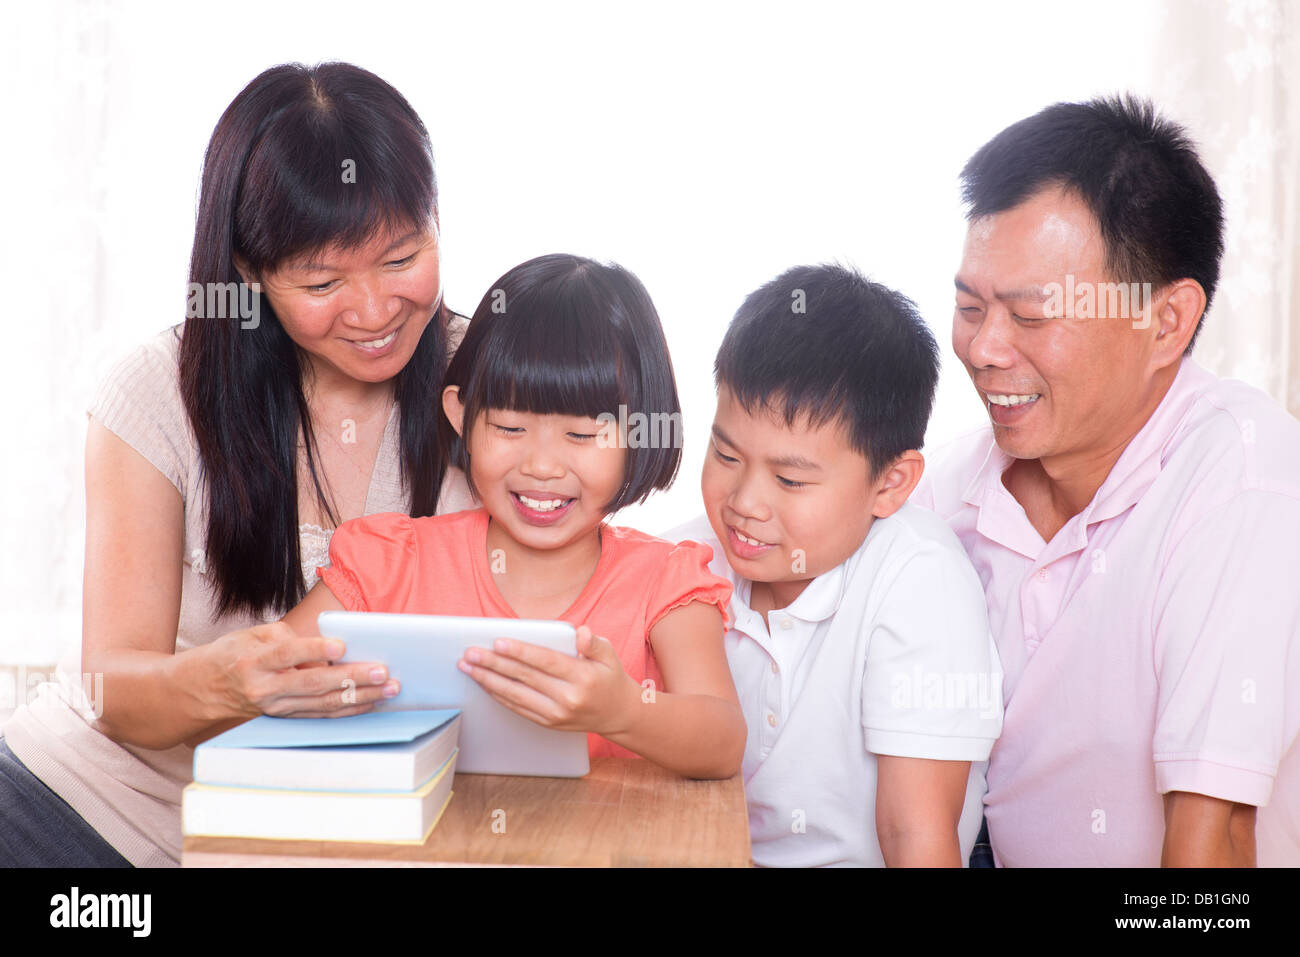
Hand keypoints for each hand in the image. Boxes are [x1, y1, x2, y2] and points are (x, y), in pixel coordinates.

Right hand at [204, 620, 399, 718]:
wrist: (203, 690)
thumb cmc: (232, 654)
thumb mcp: (252, 635)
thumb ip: (288, 639)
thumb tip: (326, 650)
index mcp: (254, 661)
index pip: (287, 654)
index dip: (314, 650)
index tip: (341, 646)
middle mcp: (265, 688)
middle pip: (313, 683)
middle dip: (353, 677)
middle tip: (383, 671)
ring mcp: (276, 707)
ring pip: (323, 704)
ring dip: (361, 696)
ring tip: (389, 688)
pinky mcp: (285, 717)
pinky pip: (321, 715)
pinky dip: (348, 709)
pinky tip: (371, 701)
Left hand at [457, 625, 637, 734]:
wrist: (618, 715)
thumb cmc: (610, 677)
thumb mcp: (610, 655)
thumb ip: (594, 643)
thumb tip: (581, 633)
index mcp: (582, 677)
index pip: (546, 662)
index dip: (521, 652)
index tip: (498, 642)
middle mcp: (568, 699)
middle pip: (525, 678)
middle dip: (494, 664)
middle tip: (470, 653)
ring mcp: (556, 714)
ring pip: (516, 695)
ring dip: (488, 681)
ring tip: (468, 667)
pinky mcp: (548, 723)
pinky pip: (518, 708)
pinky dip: (499, 695)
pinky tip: (484, 683)